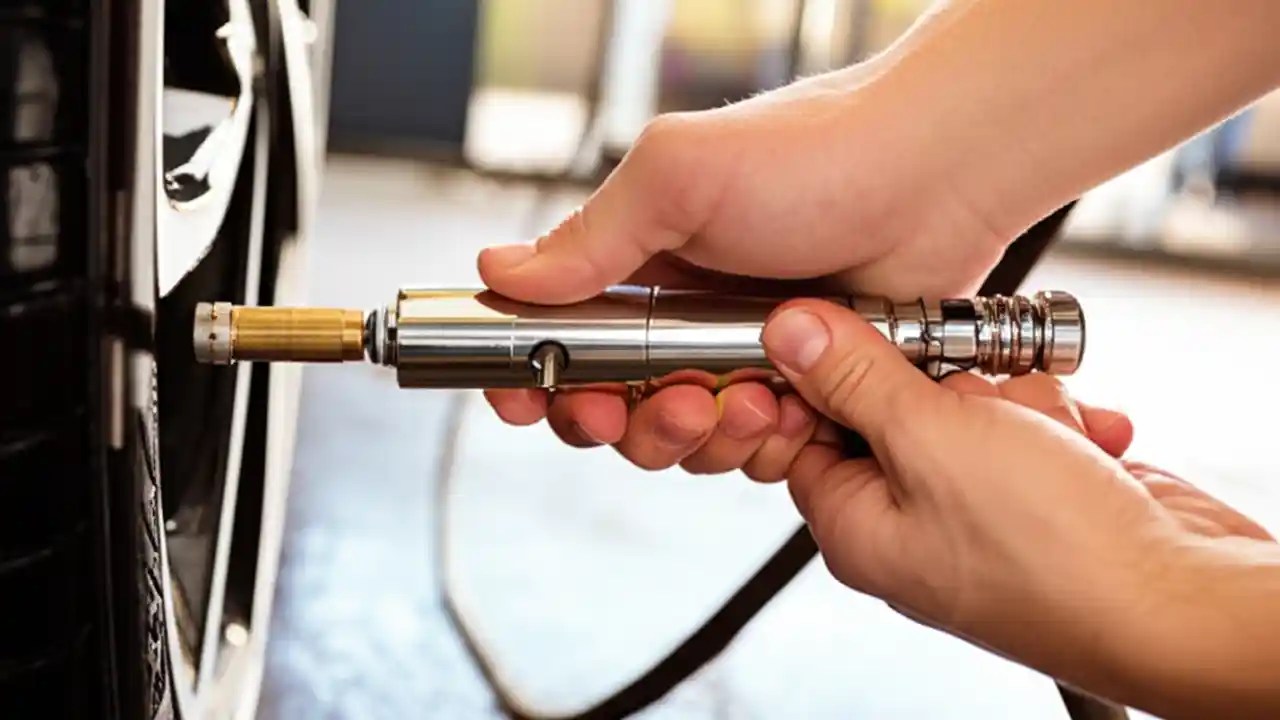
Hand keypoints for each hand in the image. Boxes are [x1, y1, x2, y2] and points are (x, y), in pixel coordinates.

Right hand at [478, 62, 1013, 471]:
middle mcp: (683, 319)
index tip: (528, 398)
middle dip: (629, 425)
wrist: (936, 176)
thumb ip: (589, 237)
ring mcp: (741, 359)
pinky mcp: (800, 391)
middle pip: (615, 411)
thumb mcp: (681, 178)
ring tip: (750, 399)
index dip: (538, 377)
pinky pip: (756, 453)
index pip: (561, 340)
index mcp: (640, 267)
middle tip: (667, 404)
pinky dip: (766, 445)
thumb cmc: (815, 155)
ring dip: (703, 437)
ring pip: (684, 442)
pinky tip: (794, 410)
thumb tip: (503, 272)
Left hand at [764, 298, 1278, 719]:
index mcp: (856, 526)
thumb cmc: (1052, 550)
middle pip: (894, 407)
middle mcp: (908, 524)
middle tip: (981, 405)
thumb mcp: (930, 438)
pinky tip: (1085, 449)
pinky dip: (1061, 427)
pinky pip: (1029, 427)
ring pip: (971, 407)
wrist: (1179, 600)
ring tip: (1045, 438)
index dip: (832, 376)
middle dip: (951, 389)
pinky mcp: (1036, 496)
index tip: (868, 337)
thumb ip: (854, 377)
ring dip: (1017, 404)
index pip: (805, 428)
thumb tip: (789, 334)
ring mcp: (976, 513)